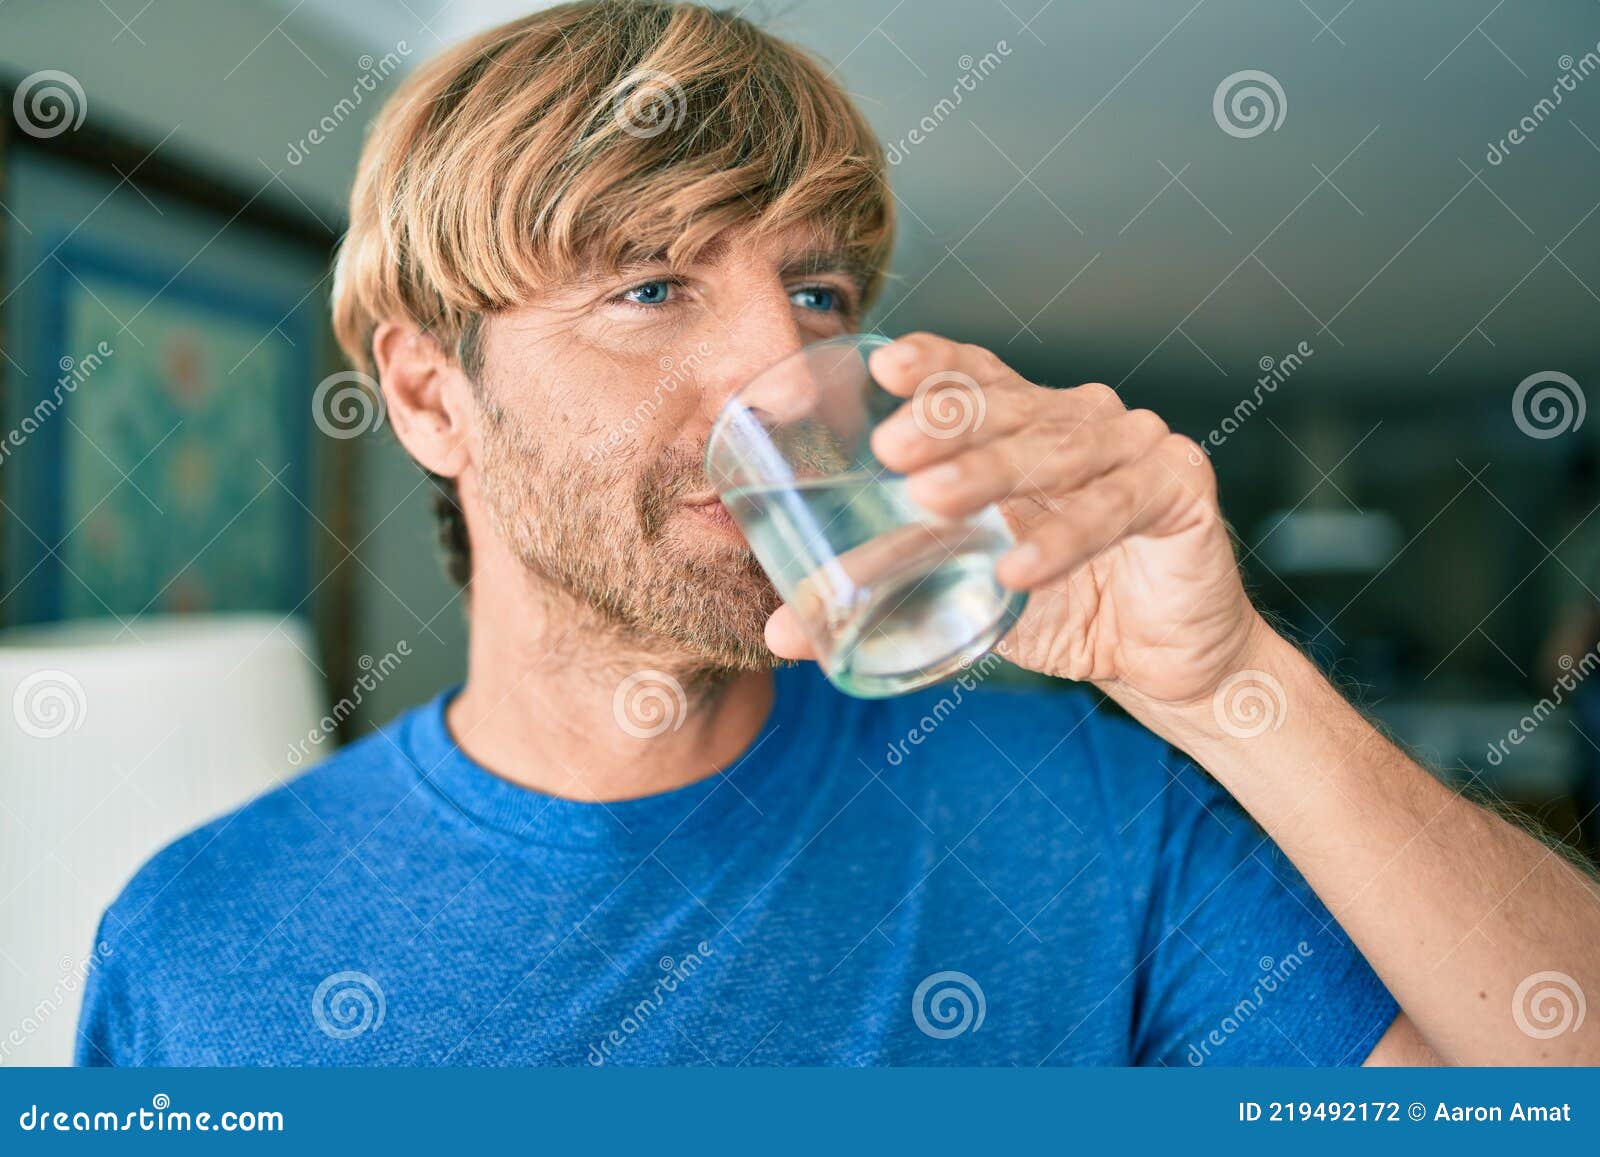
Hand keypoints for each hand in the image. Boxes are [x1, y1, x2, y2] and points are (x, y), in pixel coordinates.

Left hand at [764, 332, 1273, 709]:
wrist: (1162, 659)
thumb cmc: (1060, 604)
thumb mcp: (965, 590)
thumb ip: (887, 591)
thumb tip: (780, 631)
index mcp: (1026, 422)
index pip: (975, 375)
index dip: (936, 363)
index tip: (884, 362)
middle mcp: (1080, 418)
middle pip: (1009, 405)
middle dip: (947, 419)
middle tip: (890, 445)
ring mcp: (1135, 445)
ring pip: (1057, 449)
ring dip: (992, 473)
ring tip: (931, 498)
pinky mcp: (1179, 488)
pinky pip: (1114, 508)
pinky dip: (1065, 537)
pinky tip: (1018, 566)